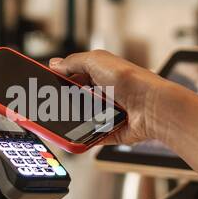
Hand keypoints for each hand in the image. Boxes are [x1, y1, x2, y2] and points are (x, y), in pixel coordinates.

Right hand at [48, 50, 175, 146]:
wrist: (151, 106)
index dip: (60, 80)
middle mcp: (105, 92)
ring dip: (73, 119)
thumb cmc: (131, 80)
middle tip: (49, 104)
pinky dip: (83, 138)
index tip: (45, 85)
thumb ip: (72, 62)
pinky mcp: (111, 131)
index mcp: (101, 73)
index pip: (74, 75)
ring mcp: (108, 113)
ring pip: (82, 118)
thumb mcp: (96, 60)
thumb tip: (54, 64)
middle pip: (76, 98)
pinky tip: (74, 136)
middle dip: (64, 101)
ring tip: (61, 119)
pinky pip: (91, 136)